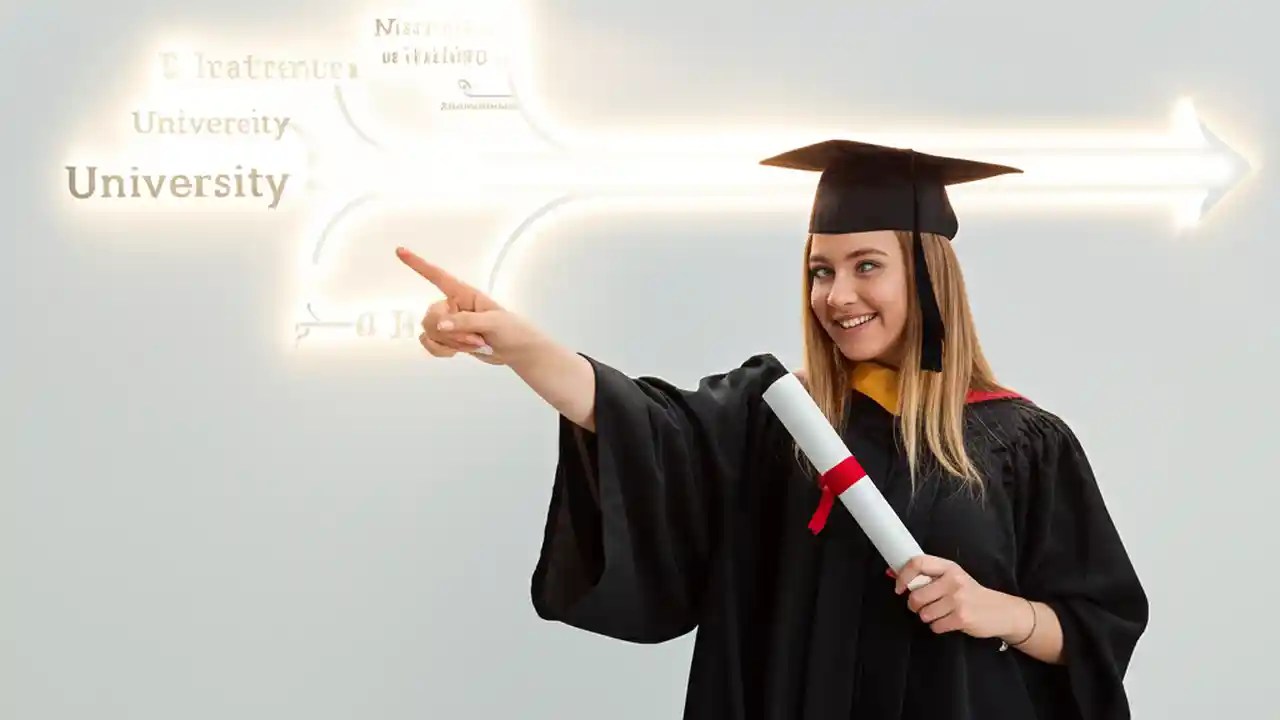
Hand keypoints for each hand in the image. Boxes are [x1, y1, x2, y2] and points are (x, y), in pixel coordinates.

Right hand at [396, 246, 544, 365]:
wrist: (516, 351)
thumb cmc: (511, 329)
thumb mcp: (493, 323)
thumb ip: (466, 322)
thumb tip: (439, 325)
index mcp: (464, 293)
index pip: (437, 276)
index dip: (418, 264)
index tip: (400, 250)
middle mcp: (452, 305)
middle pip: (430, 316)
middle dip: (450, 333)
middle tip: (476, 339)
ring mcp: (448, 322)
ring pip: (429, 332)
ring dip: (451, 343)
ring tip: (475, 344)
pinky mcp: (447, 338)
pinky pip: (429, 344)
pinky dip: (441, 351)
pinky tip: (458, 353)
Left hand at [893, 555, 1028, 639]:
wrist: (1001, 611)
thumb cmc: (970, 594)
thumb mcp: (952, 578)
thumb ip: (925, 576)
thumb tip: (891, 573)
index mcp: (949, 567)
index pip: (918, 563)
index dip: (903, 576)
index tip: (899, 588)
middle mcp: (953, 581)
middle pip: (916, 595)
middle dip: (914, 606)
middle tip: (921, 607)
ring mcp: (958, 600)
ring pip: (924, 614)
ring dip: (927, 617)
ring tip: (940, 614)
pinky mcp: (962, 618)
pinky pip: (935, 626)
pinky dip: (938, 627)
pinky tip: (948, 622)